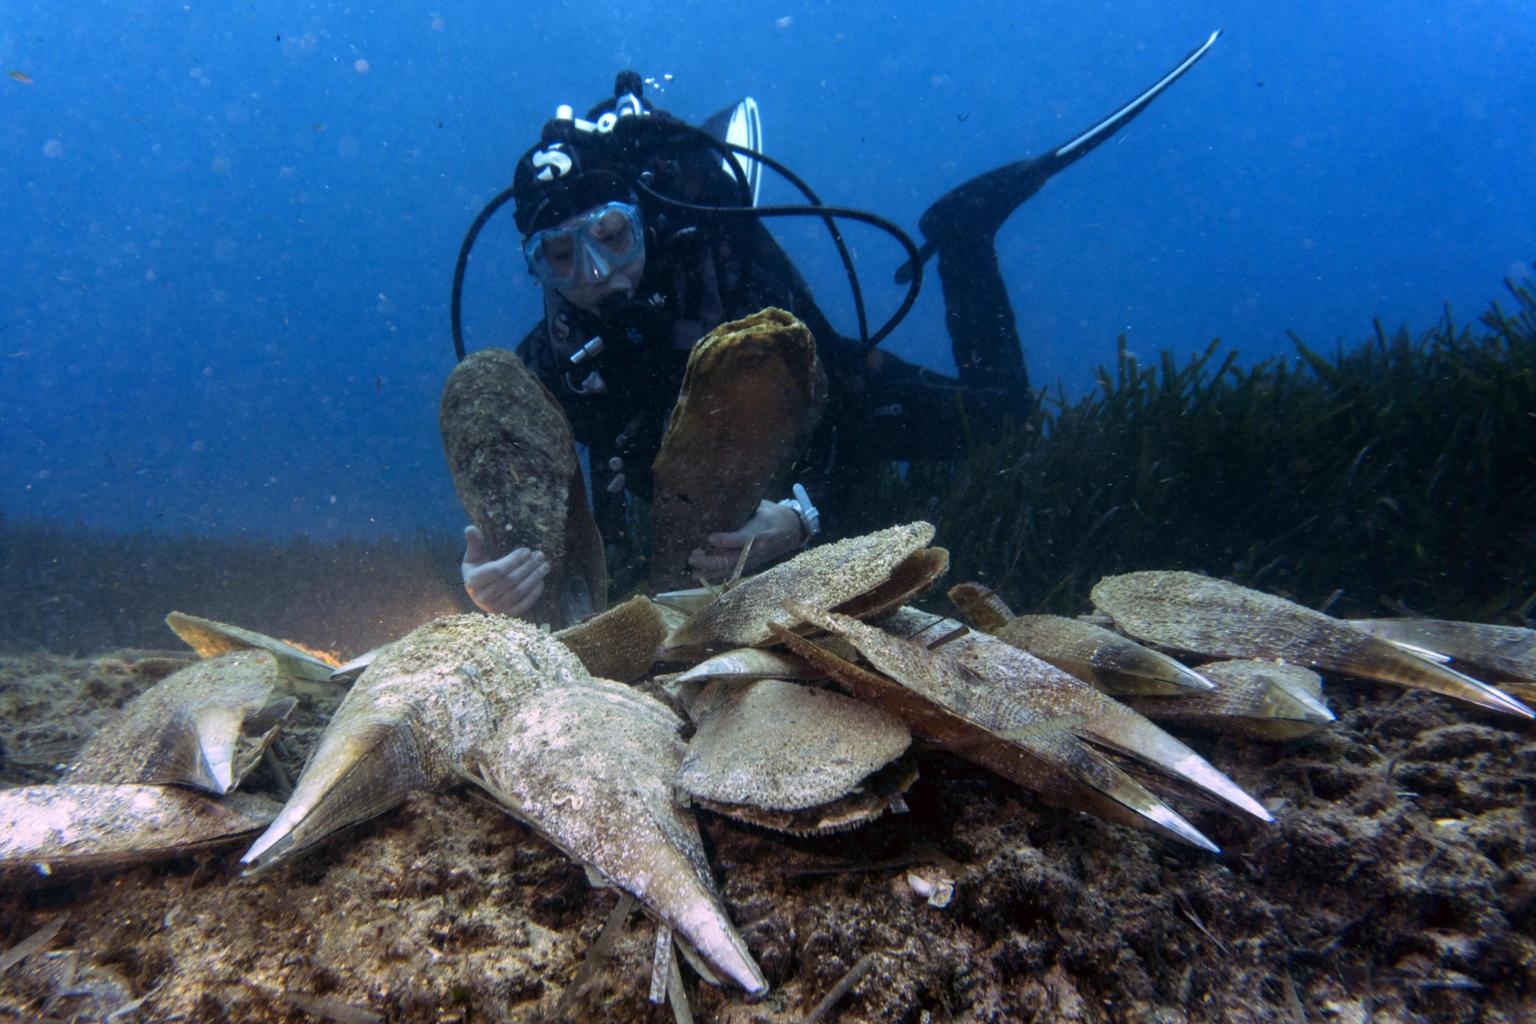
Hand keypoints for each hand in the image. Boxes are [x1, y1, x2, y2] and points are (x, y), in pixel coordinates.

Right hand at [461, 525, 549, 617]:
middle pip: (510, 581)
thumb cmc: (478, 569)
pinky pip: (523, 605)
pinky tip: (541, 580)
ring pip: (518, 592)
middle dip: (527, 567)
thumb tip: (470, 528)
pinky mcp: (507, 615)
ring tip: (545, 565)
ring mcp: (495, 608)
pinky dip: (534, 593)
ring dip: (534, 578)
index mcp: (472, 582)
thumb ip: (474, 543)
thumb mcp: (473, 556)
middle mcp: (482, 598)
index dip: (513, 560)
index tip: (526, 551)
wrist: (478, 592)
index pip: (496, 571)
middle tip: (540, 555)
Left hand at [687, 500, 804, 578]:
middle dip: (710, 561)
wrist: (792, 530)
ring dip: (710, 572)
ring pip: (730, 570)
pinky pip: (731, 573)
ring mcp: (753, 560)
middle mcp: (756, 549)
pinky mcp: (750, 566)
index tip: (710, 537)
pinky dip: (716, 576)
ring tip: (692, 571)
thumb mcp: (760, 506)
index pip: (743, 539)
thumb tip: (717, 498)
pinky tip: (701, 576)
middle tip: (692, 557)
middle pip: (732, 560)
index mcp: (760, 531)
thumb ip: (742, 507)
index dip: (726, 540)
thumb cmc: (772, 514)